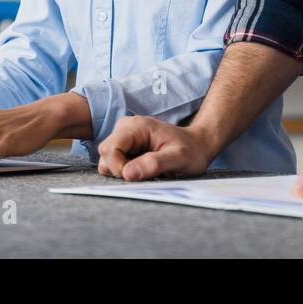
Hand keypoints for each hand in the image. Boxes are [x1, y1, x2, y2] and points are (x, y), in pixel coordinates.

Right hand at [97, 116, 215, 180]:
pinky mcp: (124, 146)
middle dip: (120, 170)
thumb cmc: (191, 150)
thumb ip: (154, 164)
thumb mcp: (179, 158)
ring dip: (123, 171)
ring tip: (147, 170)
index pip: (109, 148)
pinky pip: (114, 163)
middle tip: (146, 173)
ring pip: (107, 161)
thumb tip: (127, 174)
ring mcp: (124, 136)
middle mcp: (126, 127)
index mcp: (137, 126)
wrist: (197, 145)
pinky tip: (143, 169)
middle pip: (105, 154)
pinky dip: (126, 171)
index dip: (118, 167)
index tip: (137, 177)